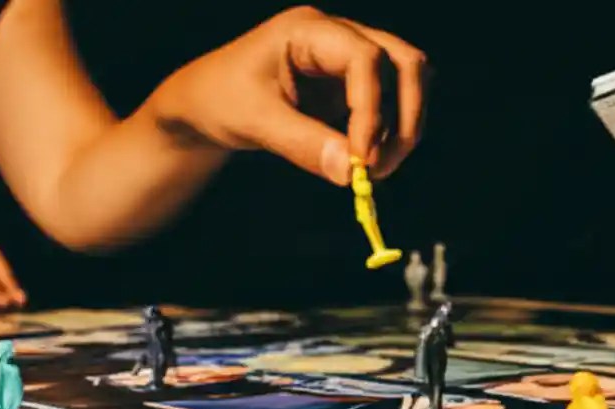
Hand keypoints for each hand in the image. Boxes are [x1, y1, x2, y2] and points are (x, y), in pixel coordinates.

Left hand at [150, 6, 427, 184]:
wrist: (205, 103)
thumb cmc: (220, 100)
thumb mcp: (254, 122)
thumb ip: (303, 144)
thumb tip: (351, 173)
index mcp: (308, 29)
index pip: (365, 57)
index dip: (372, 108)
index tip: (361, 157)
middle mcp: (338, 36)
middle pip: (403, 61)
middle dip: (406, 116)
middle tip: (380, 167)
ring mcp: (350, 60)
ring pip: (408, 80)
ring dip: (405, 127)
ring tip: (374, 170)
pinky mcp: (354, 86)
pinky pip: (393, 104)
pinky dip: (392, 134)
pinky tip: (366, 162)